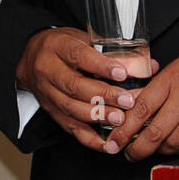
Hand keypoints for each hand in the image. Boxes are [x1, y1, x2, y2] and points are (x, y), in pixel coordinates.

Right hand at [15, 26, 157, 151]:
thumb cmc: (63, 45)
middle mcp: (48, 71)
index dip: (101, 66)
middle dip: (104, 96)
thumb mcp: (85, 38)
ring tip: (120, 119)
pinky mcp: (50, 111)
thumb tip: (148, 65)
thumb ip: (115, 51)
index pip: (80, 56)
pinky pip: (68, 127)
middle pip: (75, 86)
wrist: (30, 57)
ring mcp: (47, 93)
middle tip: (128, 101)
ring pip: (70, 108)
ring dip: (97, 116)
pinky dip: (88, 137)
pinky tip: (106, 141)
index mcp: (58, 46)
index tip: (122, 74)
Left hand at [104, 29, 178, 160]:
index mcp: (175, 77)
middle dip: (136, 150)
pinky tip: (178, 146)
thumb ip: (162, 84)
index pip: (140, 110)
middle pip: (154, 134)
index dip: (123, 131)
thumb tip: (138, 105)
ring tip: (155, 148)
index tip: (114, 141)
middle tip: (129, 153)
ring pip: (173, 144)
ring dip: (159, 151)